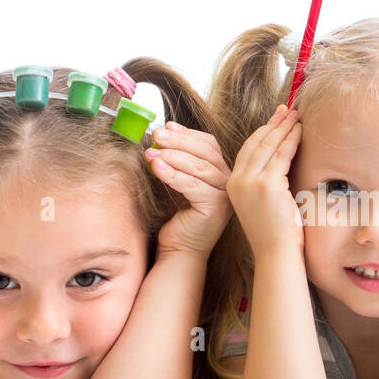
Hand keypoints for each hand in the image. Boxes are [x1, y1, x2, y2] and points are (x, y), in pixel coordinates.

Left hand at [147, 123, 232, 255]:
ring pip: (199, 167)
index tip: (167, 126)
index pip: (209, 145)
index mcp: (221, 173)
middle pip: (206, 152)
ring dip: (173, 156)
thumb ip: (175, 161)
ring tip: (151, 152)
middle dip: (178, 140)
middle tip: (156, 134)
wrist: (179, 252)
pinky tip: (157, 169)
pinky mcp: (215, 208)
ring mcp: (224, 196)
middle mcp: (228, 183)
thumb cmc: (176, 219)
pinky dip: (173, 174)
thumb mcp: (176, 182)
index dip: (188, 133)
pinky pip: (193, 185)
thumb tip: (161, 134)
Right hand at [226, 105, 304, 257]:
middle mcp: (237, 181)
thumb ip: (265, 181)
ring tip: (296, 115)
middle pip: (256, 143)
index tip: (276, 119)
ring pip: (268, 146)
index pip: (247, 150)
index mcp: (233, 184)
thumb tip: (280, 161)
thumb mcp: (263, 202)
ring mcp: (250, 182)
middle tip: (287, 109)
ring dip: (284, 128)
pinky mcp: (266, 185)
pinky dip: (292, 141)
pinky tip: (300, 132)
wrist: (276, 253)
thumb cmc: (275, 232)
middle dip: (274, 124)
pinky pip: (281, 156)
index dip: (262, 132)